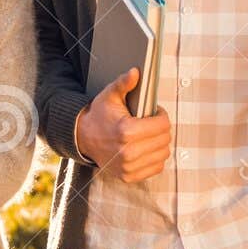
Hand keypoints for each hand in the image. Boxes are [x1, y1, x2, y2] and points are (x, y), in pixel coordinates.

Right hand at [75, 68, 171, 182]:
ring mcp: (128, 166)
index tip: (154, 112)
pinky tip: (145, 148)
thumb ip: (124, 83)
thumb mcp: (110, 95)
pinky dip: (155, 158)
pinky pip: (156, 167)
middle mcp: (128, 152)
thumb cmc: (99, 115)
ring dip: (159, 143)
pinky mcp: (129, 176)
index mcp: (127, 131)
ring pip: (163, 154)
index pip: (163, 125)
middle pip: (164, 139)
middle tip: (152, 123)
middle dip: (161, 129)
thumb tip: (135, 72)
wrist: (83, 138)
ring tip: (149, 135)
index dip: (161, 115)